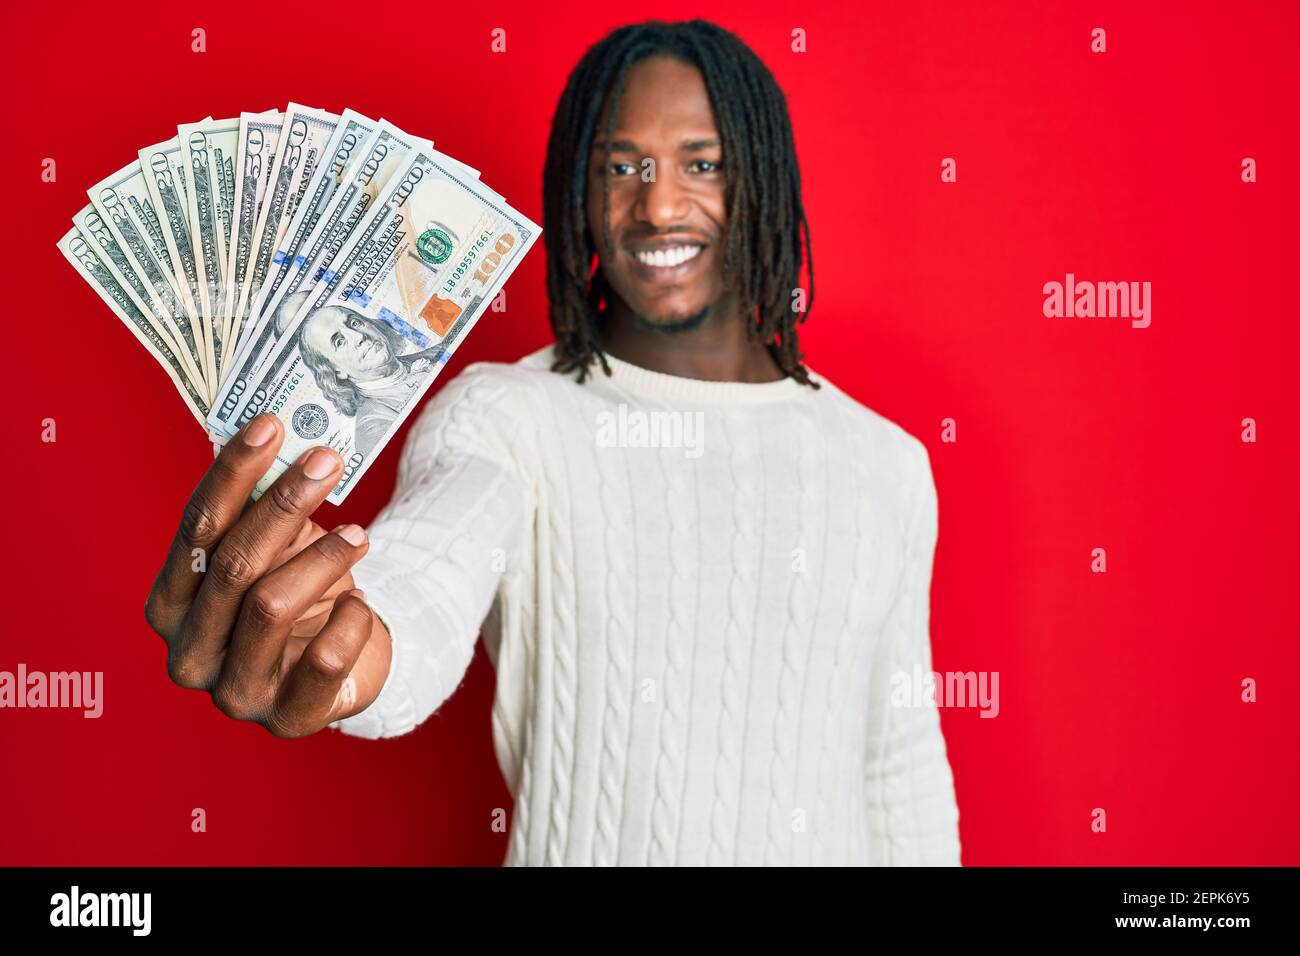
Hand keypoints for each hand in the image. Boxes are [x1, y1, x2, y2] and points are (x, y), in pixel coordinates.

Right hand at [144, 413, 390, 736]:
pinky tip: (361, 603)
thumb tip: (274, 433)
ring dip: (323, 559)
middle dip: (284, 505)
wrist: (342, 667)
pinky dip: (349, 621)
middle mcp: (189, 652)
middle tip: (328, 461)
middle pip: (234, 564)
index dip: (233, 474)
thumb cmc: (297, 597)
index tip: (272, 424)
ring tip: (361, 534)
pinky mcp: (287, 719)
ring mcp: (234, 692)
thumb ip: (259, 507)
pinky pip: (321, 659)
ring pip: (271, 606)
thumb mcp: (272, 552)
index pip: (196, 528)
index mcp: (170, 605)